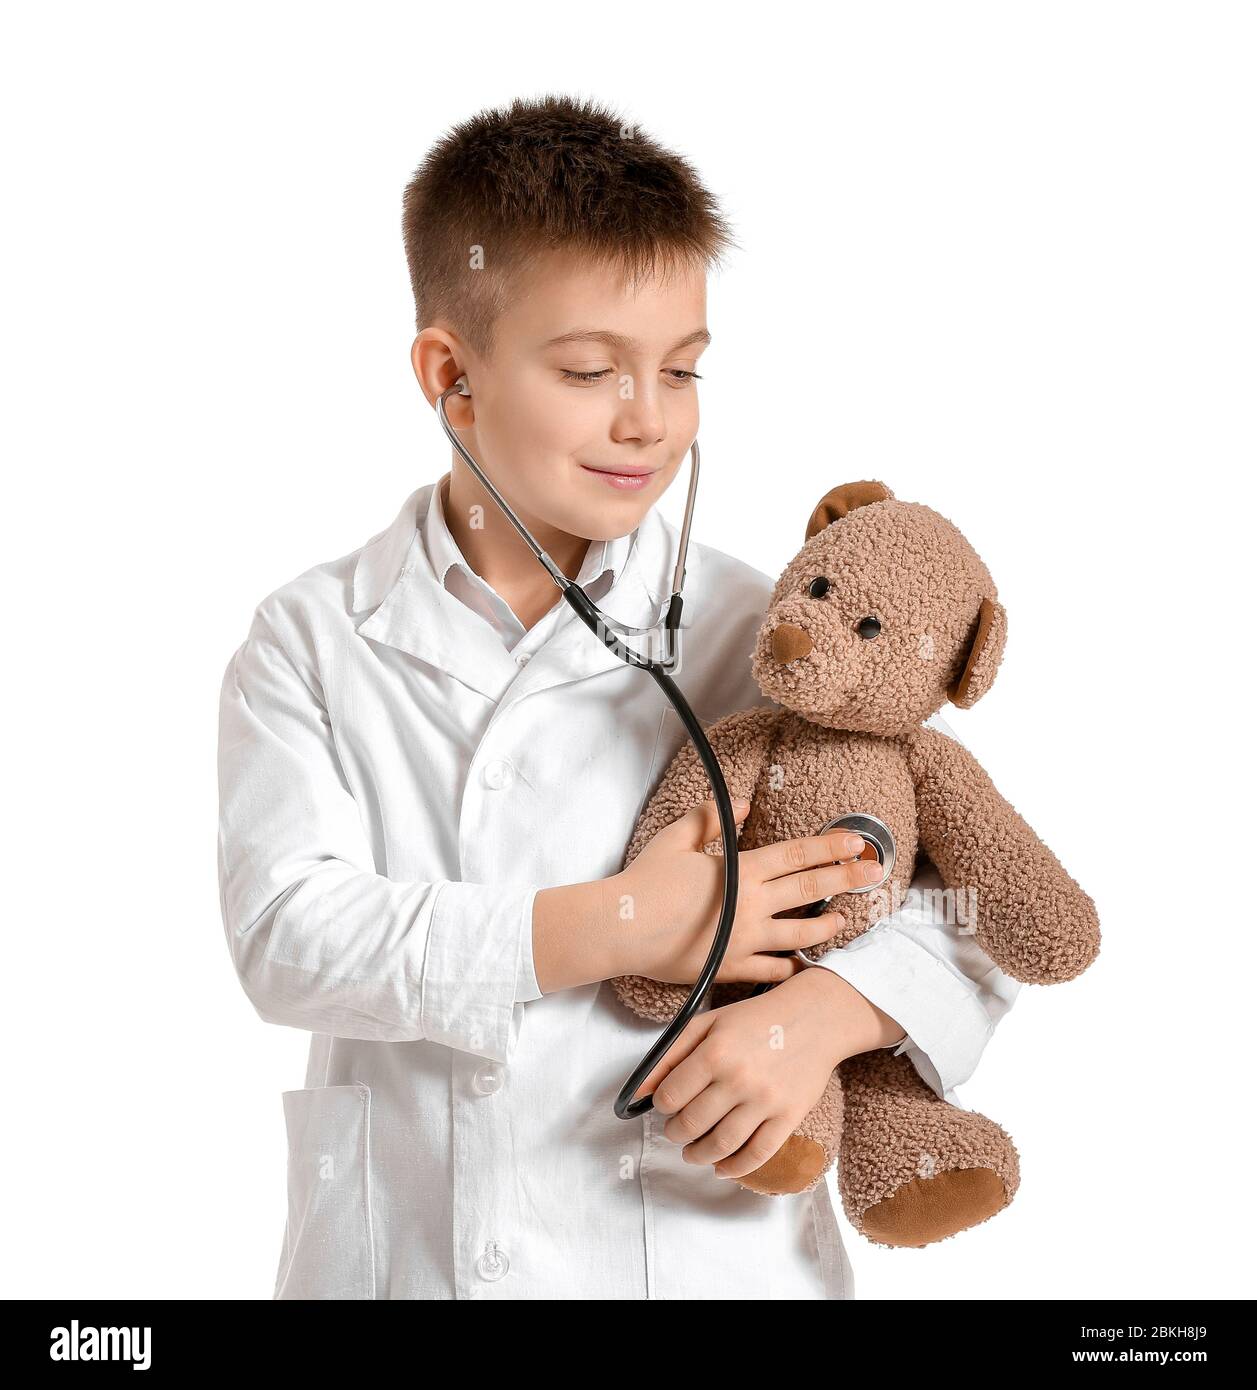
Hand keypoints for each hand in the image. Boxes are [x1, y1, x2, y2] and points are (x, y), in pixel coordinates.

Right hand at [610, 797, 883, 985]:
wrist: (622, 928)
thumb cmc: (645, 880)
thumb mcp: (677, 839)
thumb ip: (711, 818)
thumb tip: (741, 801)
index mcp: (742, 871)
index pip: (798, 855)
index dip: (831, 847)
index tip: (858, 843)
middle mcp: (752, 905)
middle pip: (811, 889)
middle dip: (847, 879)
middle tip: (875, 873)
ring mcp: (745, 940)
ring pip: (799, 934)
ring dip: (826, 925)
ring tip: (844, 920)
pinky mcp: (731, 967)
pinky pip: (771, 971)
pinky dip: (788, 967)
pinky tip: (799, 964)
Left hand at [633, 966, 861, 1177]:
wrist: (814, 1018)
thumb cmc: (755, 1019)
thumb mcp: (708, 1023)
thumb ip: (670, 1054)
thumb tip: (639, 1091)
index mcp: (715, 1052)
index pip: (671, 1097)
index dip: (662, 1106)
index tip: (666, 1106)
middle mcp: (738, 1079)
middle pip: (691, 1125)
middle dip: (676, 1133)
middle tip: (676, 1131)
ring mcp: (766, 1101)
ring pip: (720, 1145)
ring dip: (697, 1156)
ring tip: (692, 1152)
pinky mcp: (789, 1117)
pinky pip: (757, 1154)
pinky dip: (734, 1169)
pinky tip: (721, 1167)